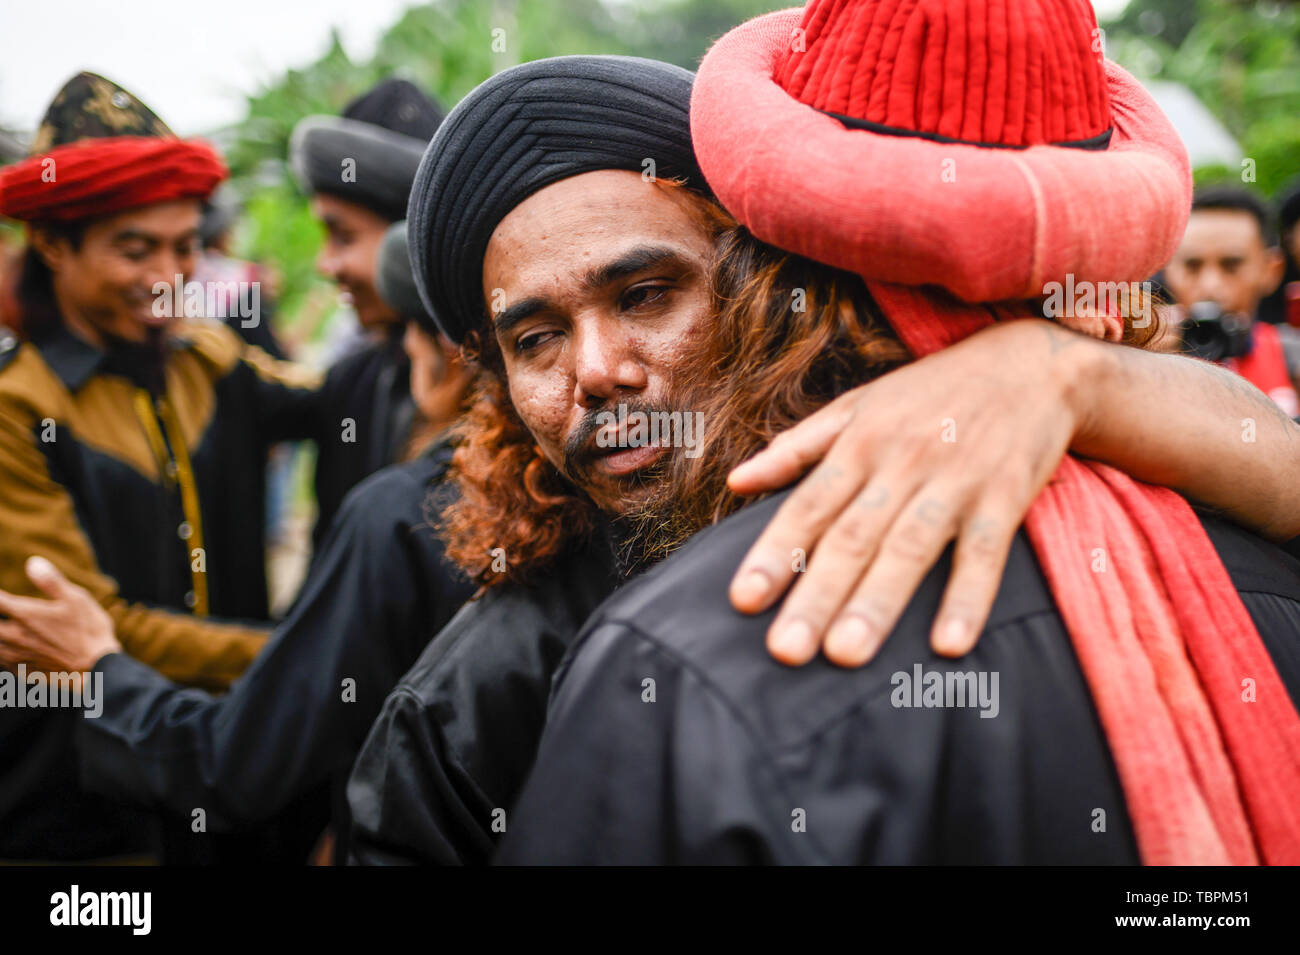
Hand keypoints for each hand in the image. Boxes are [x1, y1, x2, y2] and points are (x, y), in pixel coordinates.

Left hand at [0, 557, 121, 672]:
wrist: (96, 669)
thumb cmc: (89, 631)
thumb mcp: (76, 599)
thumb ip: (51, 581)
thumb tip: (32, 563)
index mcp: (26, 615)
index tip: (0, 594)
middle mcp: (15, 635)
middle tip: (1, 609)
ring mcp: (16, 655)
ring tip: (2, 629)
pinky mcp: (21, 670)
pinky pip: (0, 662)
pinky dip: (0, 653)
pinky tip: (5, 649)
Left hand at [728, 319, 1096, 666]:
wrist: (1032, 364)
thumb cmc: (931, 393)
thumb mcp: (859, 406)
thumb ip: (797, 448)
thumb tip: (734, 481)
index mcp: (859, 444)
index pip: (807, 506)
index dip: (774, 553)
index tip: (742, 601)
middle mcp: (901, 464)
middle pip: (851, 537)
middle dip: (816, 596)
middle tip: (785, 651)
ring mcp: (955, 482)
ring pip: (908, 548)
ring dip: (877, 603)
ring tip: (846, 655)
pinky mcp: (1005, 498)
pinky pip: (984, 554)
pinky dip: (968, 598)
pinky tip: (948, 645)